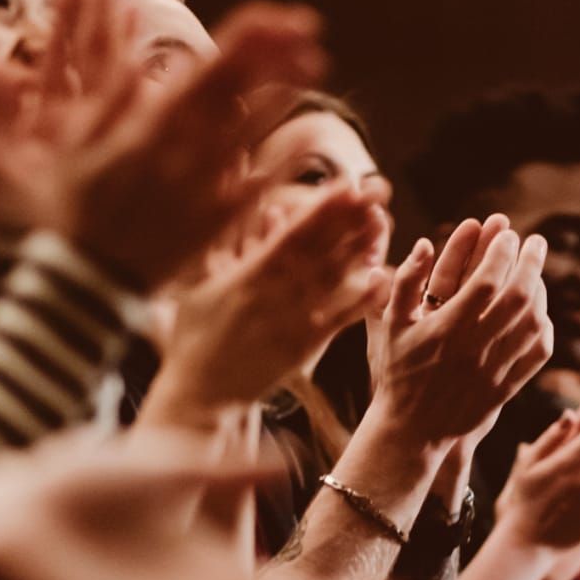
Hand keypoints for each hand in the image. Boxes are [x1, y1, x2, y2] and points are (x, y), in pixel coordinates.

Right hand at [0, 0, 327, 290]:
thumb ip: (102, 94)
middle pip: (242, 93)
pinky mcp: (217, 222)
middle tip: (309, 28)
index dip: (253, 39)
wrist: (85, 282)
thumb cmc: (68, 210)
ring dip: (284, 96)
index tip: (283, 17)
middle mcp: (186, 152)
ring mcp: (206, 189)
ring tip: (311, 67)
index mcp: (152, 125)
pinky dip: (282, 162)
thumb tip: (131, 53)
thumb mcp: (67, 142)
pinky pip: (258, 188)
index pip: (212, 69)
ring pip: (256, 134)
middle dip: (278, 55)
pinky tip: (304, 140)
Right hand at [146, 177, 391, 419]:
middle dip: (347, 221)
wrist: (201, 394)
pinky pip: (338, 320)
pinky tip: (382, 279)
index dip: (320, 210)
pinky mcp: (304, 347)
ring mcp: (292, 321)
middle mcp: (274, 296)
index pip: (291, 236)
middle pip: (318, 251)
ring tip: (383, 224)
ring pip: (332, 281)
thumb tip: (258, 207)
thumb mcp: (201, 283)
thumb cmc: (196, 335)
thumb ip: (229, 245)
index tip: (345, 186)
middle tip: (376, 193)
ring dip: (359, 252)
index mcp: (247, 276)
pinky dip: (360, 300)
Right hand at [366, 223, 552, 451]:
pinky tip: (540, 313)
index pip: (485, 282)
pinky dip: (545, 329)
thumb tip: (424, 243)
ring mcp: (494, 370)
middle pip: (518, 297)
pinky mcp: (506, 389)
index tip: (509, 234)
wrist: (412, 431)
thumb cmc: (397, 374)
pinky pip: (537, 354)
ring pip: (532, 323)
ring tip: (537, 273)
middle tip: (536, 241)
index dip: (501, 253)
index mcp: (446, 330)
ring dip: (540, 292)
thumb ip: (404, 283)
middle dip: (531, 263)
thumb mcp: (390, 327)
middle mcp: (475, 348)